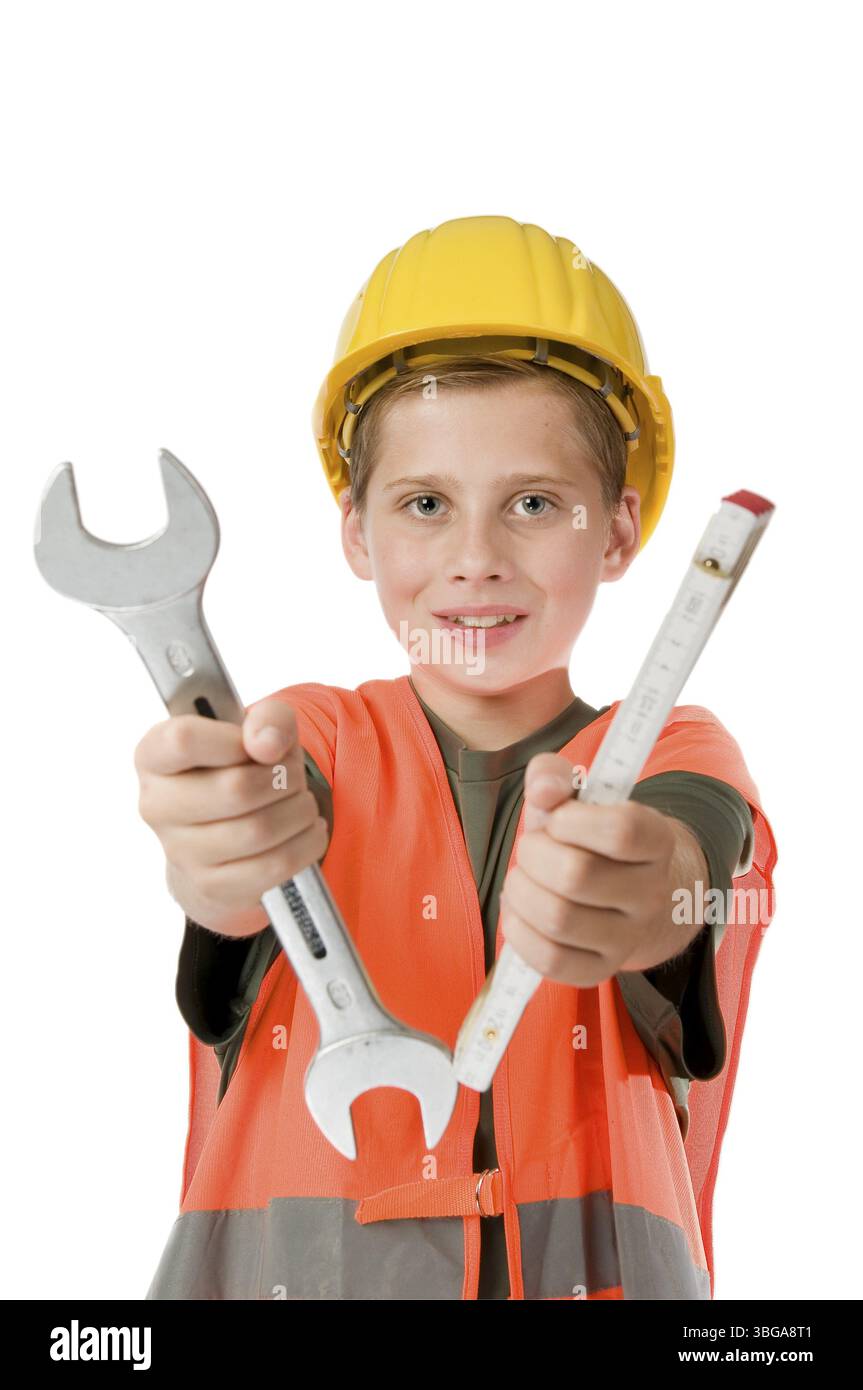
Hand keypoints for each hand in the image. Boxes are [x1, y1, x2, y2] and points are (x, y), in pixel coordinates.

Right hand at [134, 696, 328, 935]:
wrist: (223, 835)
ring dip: (299, 812)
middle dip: (284, 779)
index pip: (183, 739)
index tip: (257, 746)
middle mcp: (157, 805)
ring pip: (259, 830)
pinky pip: (273, 866)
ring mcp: (180, 851)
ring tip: (302, 803)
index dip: (234, 739)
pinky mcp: (211, 886)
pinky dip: (305, 844)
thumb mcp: (256, 729)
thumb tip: (267, 743)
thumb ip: (269, 717)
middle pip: (236, 789)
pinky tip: (306, 830)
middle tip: (292, 776)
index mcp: (154, 756)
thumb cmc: (236, 769)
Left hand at [499, 753, 707, 986]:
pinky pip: (550, 960)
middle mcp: (651, 893)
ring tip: (521, 879)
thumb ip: (553, 775)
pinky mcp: (600, 969)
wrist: (619, 892)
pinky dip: (519, 932)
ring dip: (520, 891)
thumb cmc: (586, 837)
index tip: (556, 819)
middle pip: (576, 875)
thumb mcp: (575, 796)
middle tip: (530, 848)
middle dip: (533, 854)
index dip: (572, 821)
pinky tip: (519, 911)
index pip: (621, 831)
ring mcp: (628, 936)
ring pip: (558, 918)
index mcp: (655, 840)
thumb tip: (542, 790)